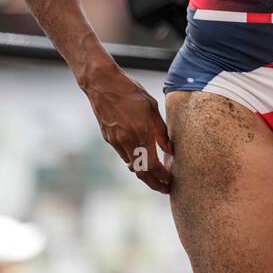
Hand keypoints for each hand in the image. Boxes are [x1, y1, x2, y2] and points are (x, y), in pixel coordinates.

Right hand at [82, 64, 173, 193]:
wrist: (102, 84)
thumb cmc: (130, 92)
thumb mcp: (152, 108)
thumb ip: (161, 131)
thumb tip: (170, 149)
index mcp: (141, 134)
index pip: (153, 166)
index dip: (162, 177)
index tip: (170, 183)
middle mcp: (127, 142)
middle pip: (141, 172)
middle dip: (153, 183)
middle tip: (164, 188)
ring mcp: (115, 141)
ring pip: (131, 165)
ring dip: (143, 173)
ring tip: (156, 175)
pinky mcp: (108, 138)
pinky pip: (123, 155)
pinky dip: (133, 160)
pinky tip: (141, 158)